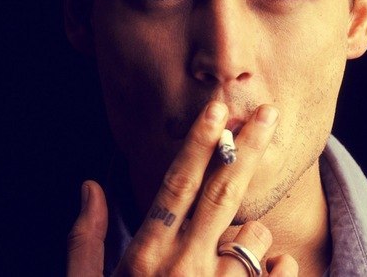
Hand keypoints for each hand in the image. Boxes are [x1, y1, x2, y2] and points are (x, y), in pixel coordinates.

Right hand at [67, 102, 298, 275]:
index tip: (218, 107)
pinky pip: (279, 269)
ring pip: (254, 236)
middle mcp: (185, 266)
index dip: (198, 142)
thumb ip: (86, 238)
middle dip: (248, 146)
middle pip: (225, 191)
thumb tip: (90, 187)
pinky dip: (275, 267)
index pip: (176, 184)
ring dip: (245, 240)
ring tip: (221, 266)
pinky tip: (259, 275)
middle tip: (268, 112)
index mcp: (146, 256)